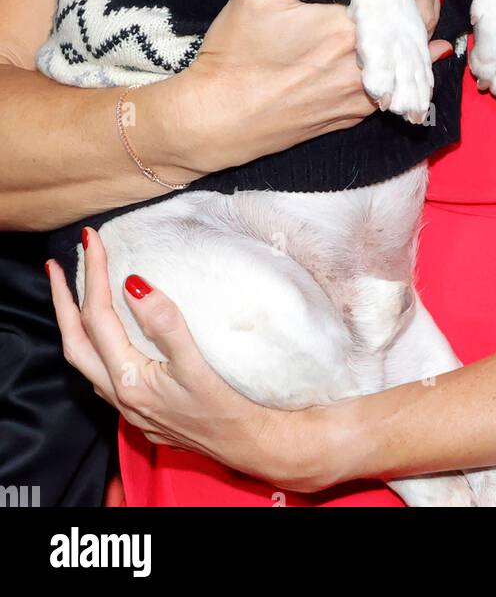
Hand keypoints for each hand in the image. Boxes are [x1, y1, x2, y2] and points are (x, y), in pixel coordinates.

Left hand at [46, 226, 349, 492]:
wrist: (250, 444)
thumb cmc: (229, 406)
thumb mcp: (198, 363)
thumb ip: (165, 324)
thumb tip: (133, 286)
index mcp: (130, 380)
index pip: (98, 318)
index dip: (92, 275)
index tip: (92, 240)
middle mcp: (121, 396)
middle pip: (75, 341)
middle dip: (62, 301)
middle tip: (56, 265)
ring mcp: (128, 406)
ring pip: (85, 359)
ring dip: (74, 322)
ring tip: (73, 292)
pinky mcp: (141, 409)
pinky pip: (101, 372)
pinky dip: (94, 343)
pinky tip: (106, 335)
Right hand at [162, 0, 449, 176]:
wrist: (217, 122)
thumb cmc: (235, 57)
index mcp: (347, 29)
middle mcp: (364, 65)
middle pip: (417, 21)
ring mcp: (361, 95)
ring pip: (413, 56)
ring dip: (426, 24)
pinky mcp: (351, 115)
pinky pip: (398, 85)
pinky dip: (416, 62)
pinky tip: (429, 51)